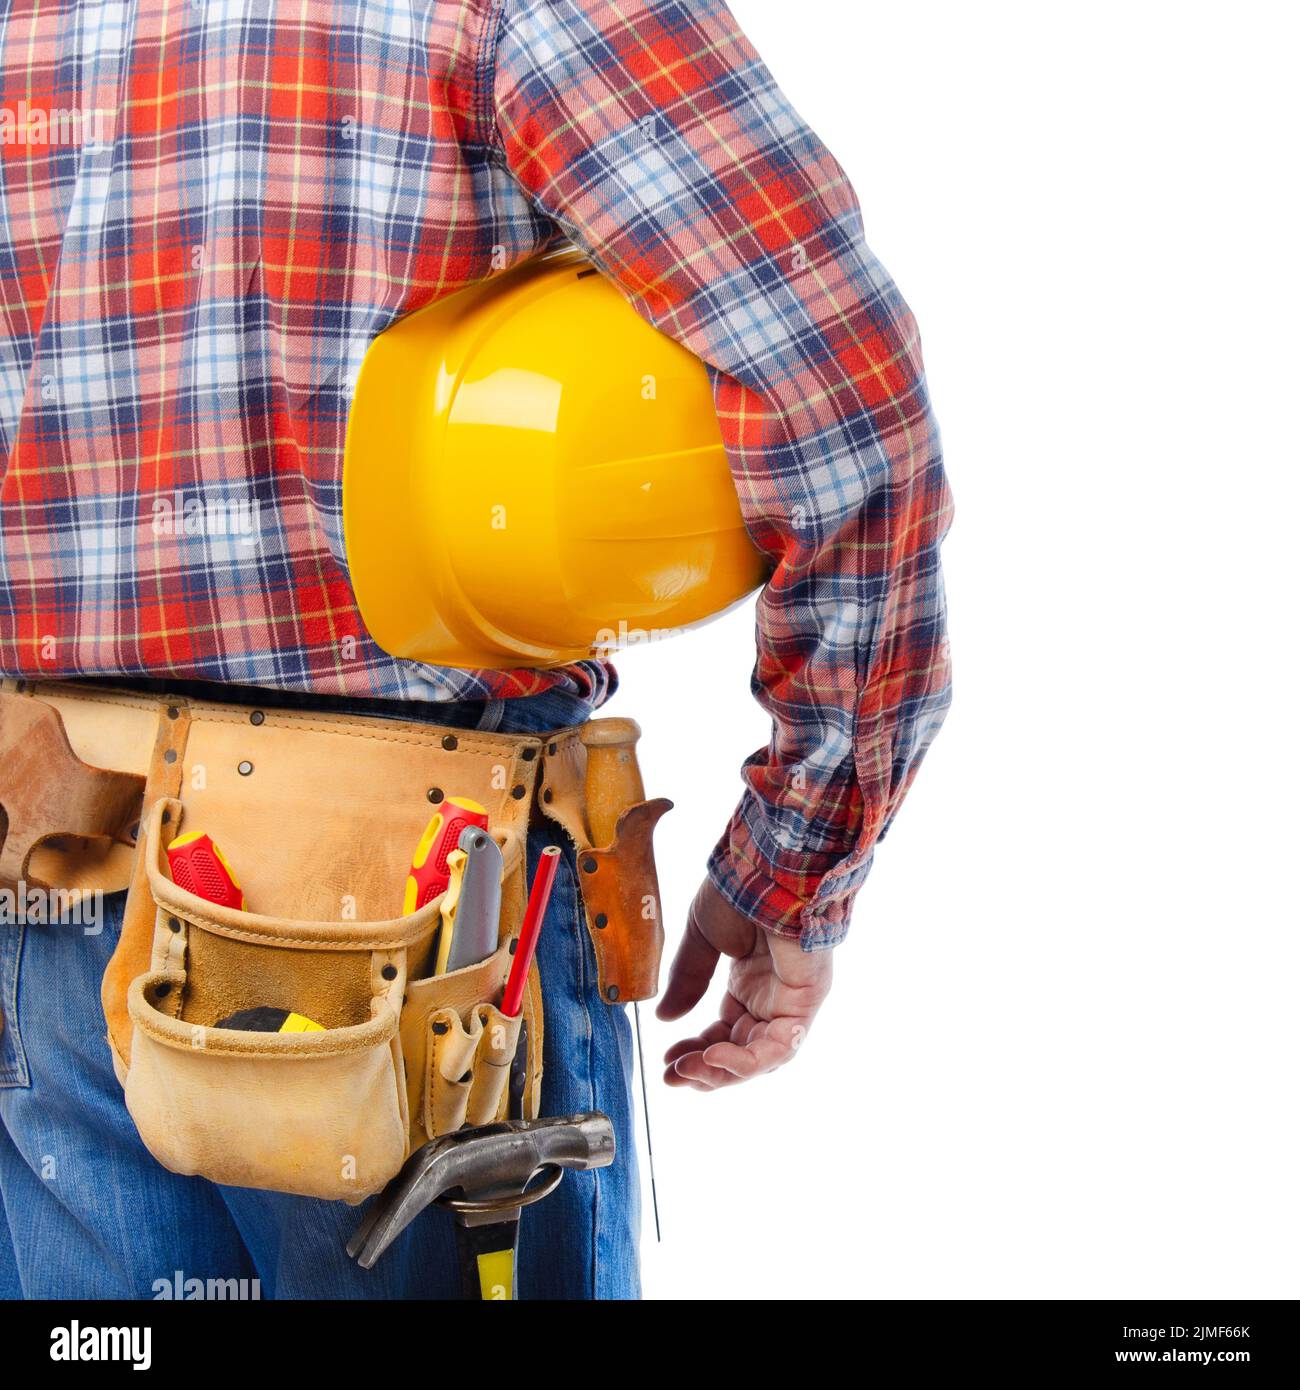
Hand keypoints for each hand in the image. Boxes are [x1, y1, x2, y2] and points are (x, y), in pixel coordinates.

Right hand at [655, 879, 832, 1089]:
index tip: (667, 1062)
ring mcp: (791, 1001)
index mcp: (750, 983)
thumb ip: (687, 980)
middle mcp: (772, 997)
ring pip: (762, 1058)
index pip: (724, 1032)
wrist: (764, 868)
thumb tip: (664, 1018)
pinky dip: (749, 1061)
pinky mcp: (806, 1001)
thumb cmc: (738, 891)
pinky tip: (714, 1059)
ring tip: (688, 1071)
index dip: (696, 1051)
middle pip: (742, 1052)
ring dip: (723, 1072)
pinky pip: (781, 1046)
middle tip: (673, 1077)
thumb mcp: (701, 939)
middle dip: (706, 1070)